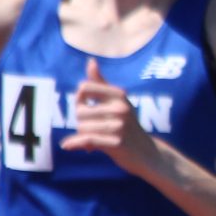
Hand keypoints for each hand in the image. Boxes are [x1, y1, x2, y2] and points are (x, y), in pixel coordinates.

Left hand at [59, 58, 157, 173]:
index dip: (79, 99)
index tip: (85, 108)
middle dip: (80, 121)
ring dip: (82, 136)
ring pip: (82, 127)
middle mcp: (120, 108)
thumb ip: (101, 82)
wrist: (148, 154)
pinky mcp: (117, 143)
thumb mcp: (118, 101)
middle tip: (91, 129)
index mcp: (119, 95)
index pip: (85, 88)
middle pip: (80, 110)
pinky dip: (75, 143)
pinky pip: (87, 139)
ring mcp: (120, 126)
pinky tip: (67, 146)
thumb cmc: (129, 126)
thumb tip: (90, 61)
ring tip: (93, 139)